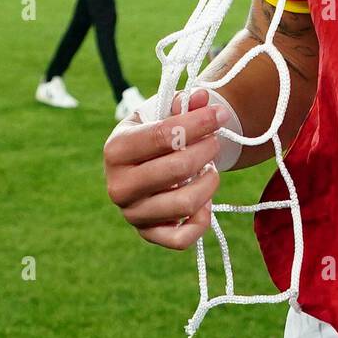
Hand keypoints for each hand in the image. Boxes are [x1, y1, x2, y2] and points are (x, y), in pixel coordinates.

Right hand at [103, 88, 226, 249]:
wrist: (144, 165)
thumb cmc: (155, 135)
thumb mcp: (161, 113)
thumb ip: (183, 104)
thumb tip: (204, 99)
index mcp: (116, 149)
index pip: (164, 135)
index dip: (198, 123)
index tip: (220, 115)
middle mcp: (119, 185)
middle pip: (178, 169)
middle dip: (207, 150)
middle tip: (215, 141)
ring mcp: (132, 214)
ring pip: (185, 204)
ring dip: (209, 182)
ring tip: (210, 169)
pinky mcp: (148, 234)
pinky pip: (182, 239)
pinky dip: (201, 219)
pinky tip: (205, 201)